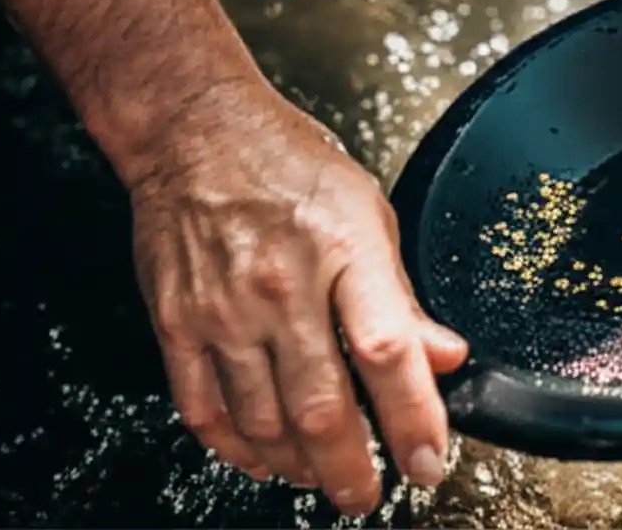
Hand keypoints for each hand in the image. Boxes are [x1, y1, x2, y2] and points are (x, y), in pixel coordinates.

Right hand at [127, 81, 467, 515]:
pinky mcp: (176, 321)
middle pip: (322, 406)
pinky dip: (235, 448)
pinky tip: (261, 457)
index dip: (414, 419)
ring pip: (263, 420)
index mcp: (344, 250)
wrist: (194, 129)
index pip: (388, 352)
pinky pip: (204, 407)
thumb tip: (445, 356)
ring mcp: (224, 307)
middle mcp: (282, 285)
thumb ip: (402, 296)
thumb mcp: (368, 211)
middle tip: (367, 495)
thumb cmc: (288, 162)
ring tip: (320, 475)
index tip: (428, 462)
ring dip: (297, 465)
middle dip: (352, 469)